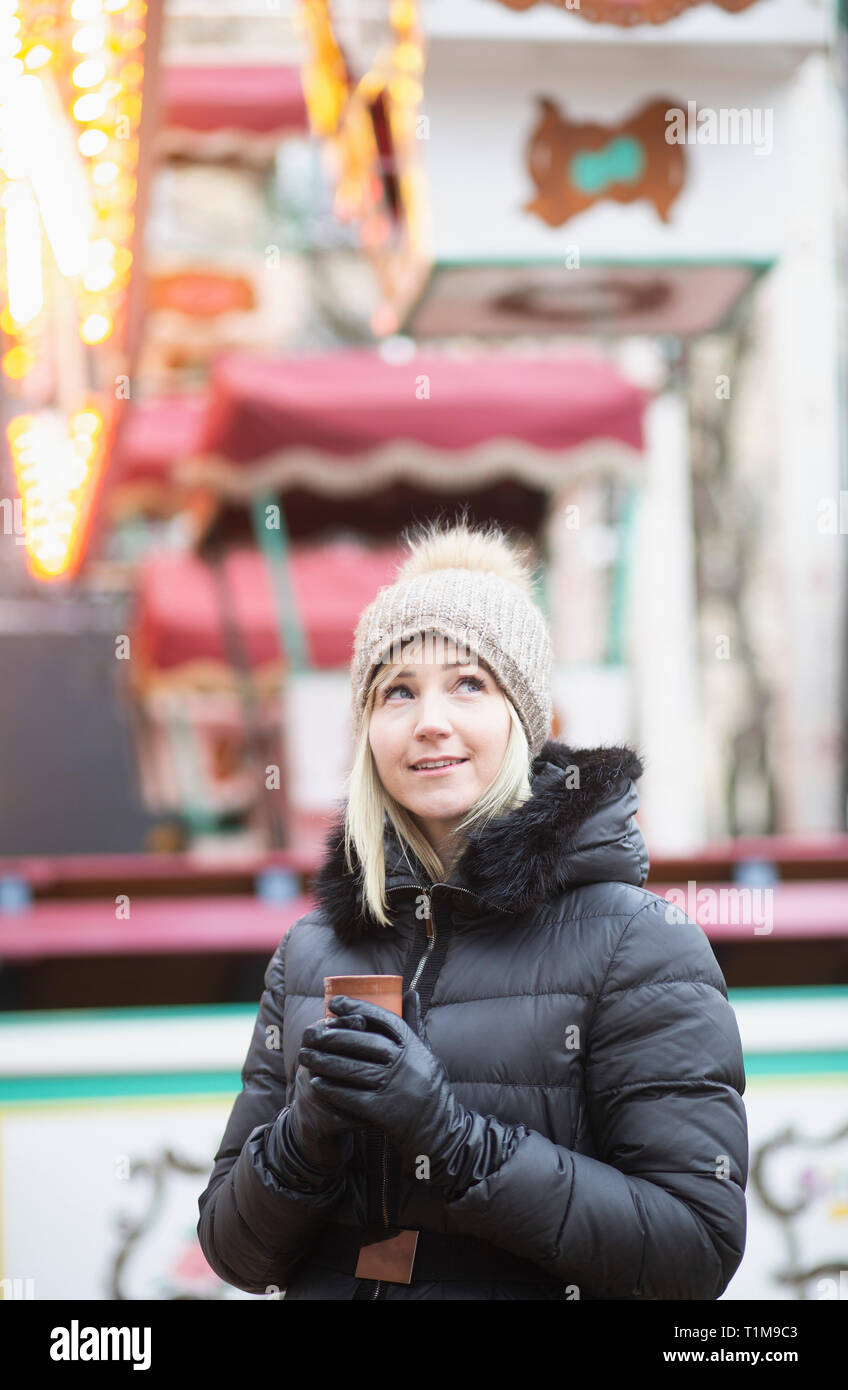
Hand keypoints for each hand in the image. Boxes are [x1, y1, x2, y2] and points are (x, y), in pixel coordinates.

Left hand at [297, 992, 523, 1197]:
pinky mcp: (383, 1111)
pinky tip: (316, 1083)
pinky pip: (352, 1097)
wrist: (440, 1129)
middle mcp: (404, 1064)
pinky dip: (332, 1089)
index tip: (335, 1003)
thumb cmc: (429, 1086)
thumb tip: (409, 991)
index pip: (383, 1019)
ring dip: (325, 1062)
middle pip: (362, 1043)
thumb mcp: (426, 1051)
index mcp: (413, 1046)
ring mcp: (394, 1088)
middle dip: (332, 1036)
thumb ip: (415, 1022)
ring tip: (306, 1056)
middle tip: (310, 1032)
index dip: (357, 1008)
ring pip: (353, 1069)